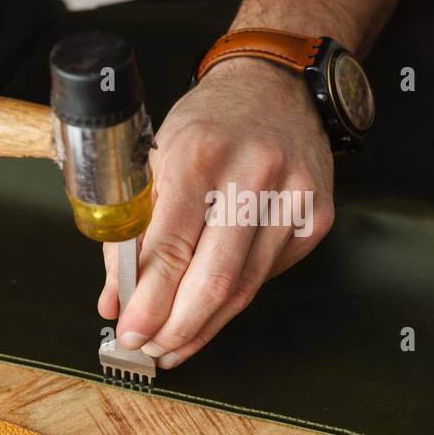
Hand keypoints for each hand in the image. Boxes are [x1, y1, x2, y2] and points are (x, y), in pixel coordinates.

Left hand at [98, 57, 334, 368]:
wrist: (274, 86)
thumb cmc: (210, 122)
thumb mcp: (155, 157)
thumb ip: (133, 230)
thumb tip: (117, 297)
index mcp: (200, 154)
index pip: (171, 246)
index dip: (148, 300)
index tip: (129, 330)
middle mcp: (252, 174)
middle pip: (215, 278)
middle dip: (176, 327)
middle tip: (150, 348)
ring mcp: (293, 197)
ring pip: (246, 287)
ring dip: (205, 325)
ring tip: (174, 343)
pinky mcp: (316, 216)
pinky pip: (270, 275)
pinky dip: (236, 298)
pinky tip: (213, 307)